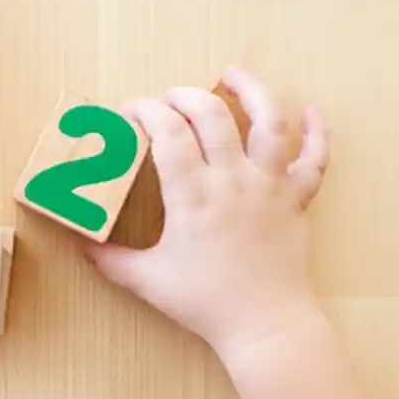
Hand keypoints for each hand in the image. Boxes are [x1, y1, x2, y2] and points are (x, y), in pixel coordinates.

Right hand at [88, 68, 330, 358]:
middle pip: (212, 115)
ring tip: (233, 74)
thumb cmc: (206, 304)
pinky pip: (314, 158)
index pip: (167, 133)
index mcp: (193, 196)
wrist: (265, 325)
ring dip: (251, 91)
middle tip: (169, 97)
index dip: (146, 112)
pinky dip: (317, 132)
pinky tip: (311, 111)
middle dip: (185, 95)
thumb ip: (111, 260)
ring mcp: (270, 186)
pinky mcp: (297, 199)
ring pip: (268, 122)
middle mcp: (233, 180)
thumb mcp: (148, 281)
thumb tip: (81, 245)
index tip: (131, 111)